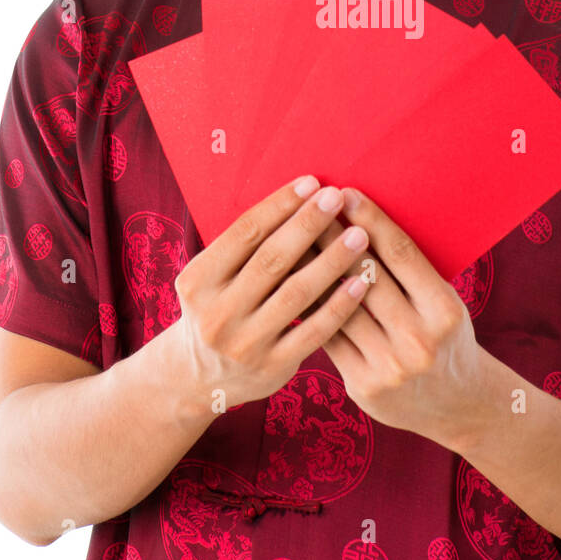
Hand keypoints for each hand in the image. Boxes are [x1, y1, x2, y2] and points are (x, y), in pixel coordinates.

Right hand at [173, 177, 370, 412]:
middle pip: (271, 259)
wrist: (201, 377)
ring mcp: (245, 343)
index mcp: (198, 280)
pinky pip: (314, 331)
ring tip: (360, 235)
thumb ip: (246, 248)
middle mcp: (217, 313)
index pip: (244, 233)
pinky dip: (340, 305)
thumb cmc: (220, 308)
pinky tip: (362, 282)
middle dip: (308, 224)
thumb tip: (301, 197)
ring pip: (296, 293)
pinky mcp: (273, 366)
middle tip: (337, 197)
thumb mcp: (212, 278)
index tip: (312, 182)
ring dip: (331, 260)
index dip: (280, 205)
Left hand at [311, 187, 490, 445]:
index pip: (401, 254)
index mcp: (443, 310)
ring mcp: (390, 365)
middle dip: (333, 236)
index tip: (346, 192)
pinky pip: (329, 336)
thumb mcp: (444, 303)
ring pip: (340, 306)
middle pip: (366, 275)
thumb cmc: (445, 338)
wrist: (457, 405)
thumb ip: (411, 274)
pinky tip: (292, 283)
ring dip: (313, 268)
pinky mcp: (364, 384)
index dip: (372, 219)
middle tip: (308, 205)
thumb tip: (363, 222)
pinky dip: (310, 308)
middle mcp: (419, 338)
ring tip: (290, 239)